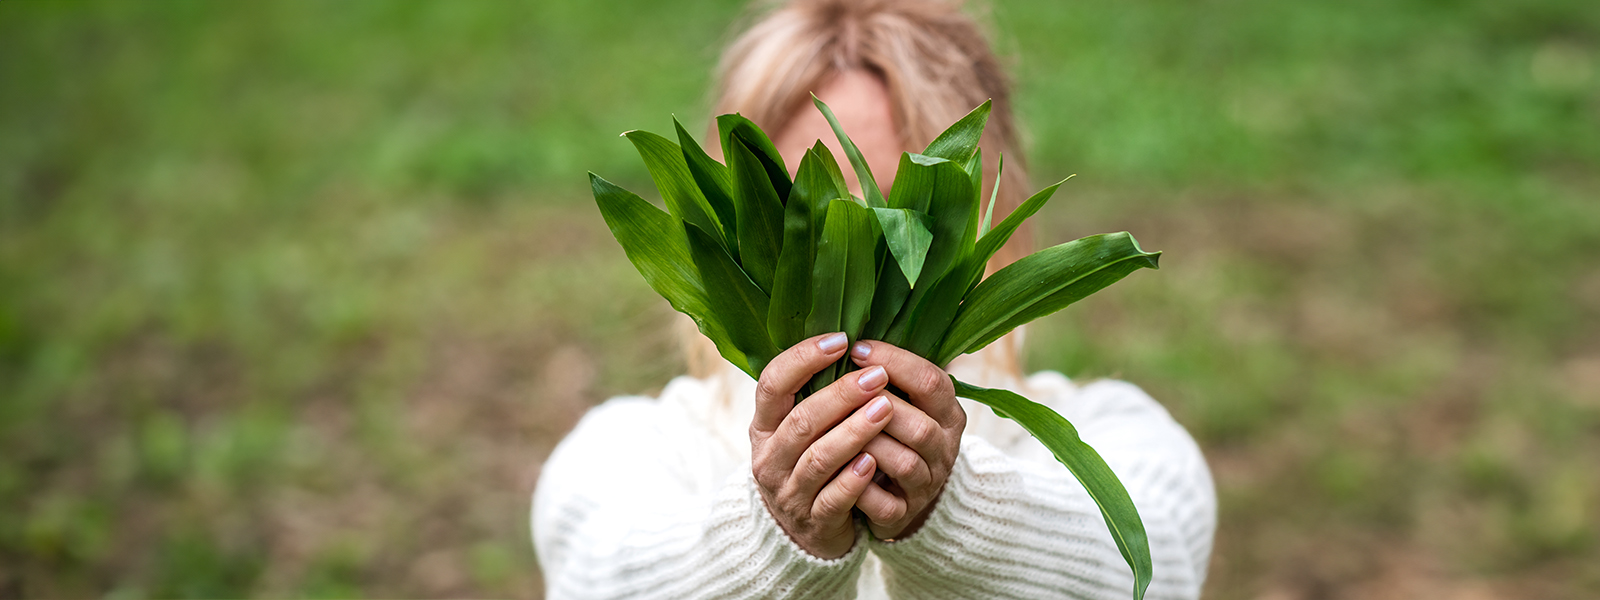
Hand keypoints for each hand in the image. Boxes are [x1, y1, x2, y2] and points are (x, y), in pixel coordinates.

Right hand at [750, 332, 896, 558]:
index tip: (841, 340)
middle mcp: (770, 458)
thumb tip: (854, 340)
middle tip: (877, 376)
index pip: (773, 384)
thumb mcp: (799, 430)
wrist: (803, 533)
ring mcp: (789, 493)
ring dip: (854, 432)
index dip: (803, 359)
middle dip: (840, 395)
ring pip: (819, 459)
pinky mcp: (814, 522)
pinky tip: (873, 461)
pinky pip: (833, 499)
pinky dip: (853, 480)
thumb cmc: (810, 465)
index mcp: (764, 426)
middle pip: (801, 421)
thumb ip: (815, 393)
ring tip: (885, 409)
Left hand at [847, 341, 965, 540]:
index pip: (932, 381)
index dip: (895, 362)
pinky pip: (885, 503)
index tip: (855, 348)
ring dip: (867, 442)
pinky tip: (837, 470)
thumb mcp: (903, 398)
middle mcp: (943, 448)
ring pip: (903, 462)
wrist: (899, 495)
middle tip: (843, 388)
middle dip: (878, 405)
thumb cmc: (891, 432)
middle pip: (920, 425)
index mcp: (946, 412)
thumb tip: (849, 330)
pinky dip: (860, 488)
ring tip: (835, 426)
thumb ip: (887, 371)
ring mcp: (926, 483)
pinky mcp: (903, 514)